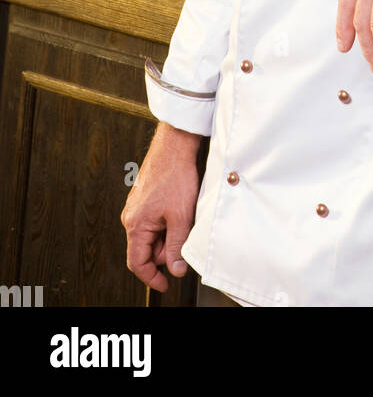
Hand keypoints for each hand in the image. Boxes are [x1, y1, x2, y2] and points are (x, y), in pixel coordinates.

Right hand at [121, 122, 202, 292]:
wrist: (174, 146)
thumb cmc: (175, 176)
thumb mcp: (181, 216)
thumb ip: (177, 246)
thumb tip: (177, 270)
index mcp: (135, 224)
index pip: (137, 263)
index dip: (152, 277)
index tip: (166, 284)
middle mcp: (131, 217)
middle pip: (146, 250)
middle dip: (166, 251)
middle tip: (184, 238)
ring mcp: (136, 208)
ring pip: (152, 235)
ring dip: (168, 235)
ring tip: (183, 218)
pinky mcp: (143, 200)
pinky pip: (153, 221)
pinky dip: (167, 223)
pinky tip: (178, 210)